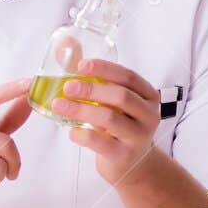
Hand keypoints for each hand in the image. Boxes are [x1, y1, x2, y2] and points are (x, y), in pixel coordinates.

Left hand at [50, 59, 161, 186]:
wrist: (131, 164)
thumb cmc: (118, 126)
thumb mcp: (113, 101)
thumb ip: (93, 76)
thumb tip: (65, 43)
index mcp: (148, 96)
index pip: (128, 77)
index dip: (105, 69)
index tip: (81, 65)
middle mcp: (149, 115)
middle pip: (121, 96)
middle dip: (91, 89)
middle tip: (67, 87)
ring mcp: (138, 137)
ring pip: (110, 119)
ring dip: (81, 110)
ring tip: (59, 105)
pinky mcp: (124, 156)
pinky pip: (100, 142)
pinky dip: (82, 134)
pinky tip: (71, 131)